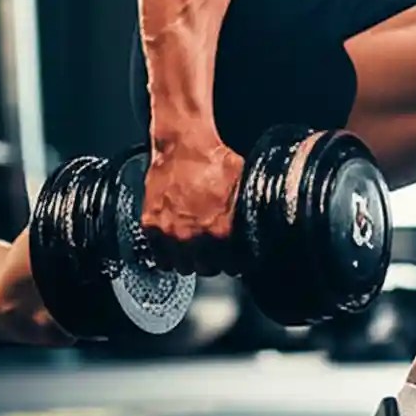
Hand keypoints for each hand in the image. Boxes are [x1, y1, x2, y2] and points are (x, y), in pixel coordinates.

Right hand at [140, 134, 244, 275]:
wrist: (183, 146)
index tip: (237, 257)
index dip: (238, 261)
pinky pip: (160, 258)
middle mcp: (195, 238)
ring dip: (192, 261)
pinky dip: (168, 257)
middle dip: (216, 261)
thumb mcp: (243, 187)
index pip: (235, 266)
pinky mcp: (152, 227)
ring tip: (197, 251)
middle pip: (210, 269)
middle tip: (217, 252)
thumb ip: (250, 213)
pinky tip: (176, 251)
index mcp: (222, 231)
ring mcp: (171, 234)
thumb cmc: (214, 162)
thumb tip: (264, 224)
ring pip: (185, 268)